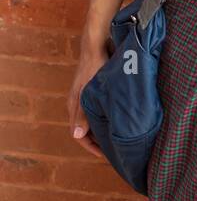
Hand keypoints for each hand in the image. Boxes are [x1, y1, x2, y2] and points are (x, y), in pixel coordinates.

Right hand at [67, 40, 110, 159]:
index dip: (91, 147)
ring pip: (92, 120)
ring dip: (102, 129)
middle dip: (97, 141)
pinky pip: (96, 110)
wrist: (96, 44)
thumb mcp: (90, 91)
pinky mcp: (92, 91)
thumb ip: (83, 113)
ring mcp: (85, 97)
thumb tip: (77, 136)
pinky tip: (117, 118)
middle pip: (85, 130)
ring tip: (117, 136)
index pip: (79, 136)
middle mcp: (77, 104)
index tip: (105, 155)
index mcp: (74, 106)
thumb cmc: (94, 66)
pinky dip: (104, 117)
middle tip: (114, 149)